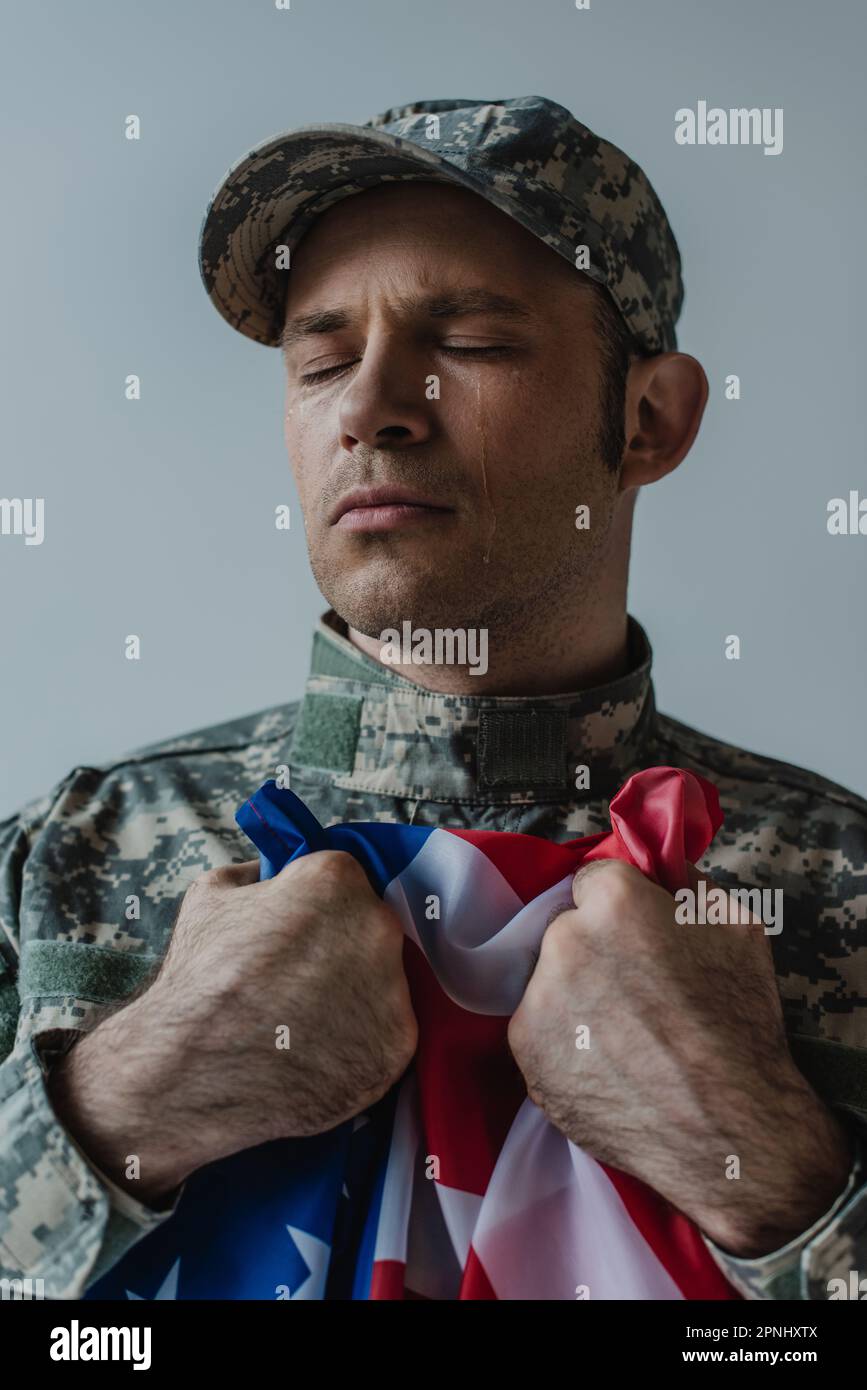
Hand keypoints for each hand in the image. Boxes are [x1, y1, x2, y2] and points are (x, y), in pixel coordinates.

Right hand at [48, 853, 416, 1203]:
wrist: (192, 1075)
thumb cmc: (197, 979)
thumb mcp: (209, 896)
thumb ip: (253, 874)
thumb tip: (267, 873)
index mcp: (336, 881)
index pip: (341, 879)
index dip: (312, 904)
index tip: (292, 929)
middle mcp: (378, 927)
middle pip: (368, 926)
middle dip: (337, 945)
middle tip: (294, 977)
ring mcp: (395, 989)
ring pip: (382, 979)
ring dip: (352, 992)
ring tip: (302, 1019)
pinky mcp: (399, 1044)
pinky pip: (386, 1030)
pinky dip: (359, 1040)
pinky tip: (318, 1050)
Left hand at [506, 859, 851, 1255]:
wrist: (727, 1128)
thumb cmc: (740, 1023)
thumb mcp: (737, 927)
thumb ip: (686, 884)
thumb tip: (659, 867)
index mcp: (613, 902)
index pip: (594, 880)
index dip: (620, 908)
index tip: (639, 934)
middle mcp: (564, 941)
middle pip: (567, 930)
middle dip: (596, 949)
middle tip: (635, 991)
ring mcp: (538, 998)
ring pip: (550, 980)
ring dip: (576, 996)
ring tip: (623, 1036)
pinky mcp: (524, 1051)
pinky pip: (541, 1029)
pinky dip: (565, 1042)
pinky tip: (606, 1063)